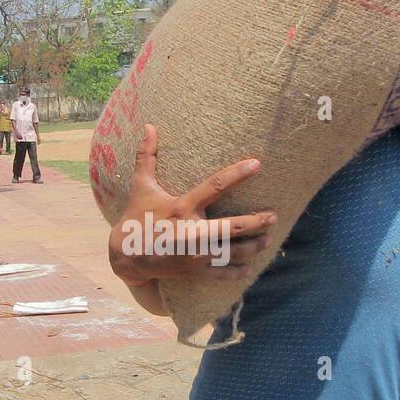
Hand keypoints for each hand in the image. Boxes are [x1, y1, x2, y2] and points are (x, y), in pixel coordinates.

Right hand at [108, 123, 276, 287]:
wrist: (125, 256)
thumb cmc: (136, 217)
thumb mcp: (141, 186)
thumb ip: (147, 156)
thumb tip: (149, 126)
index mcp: (182, 206)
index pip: (215, 186)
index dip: (238, 173)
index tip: (257, 164)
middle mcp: (191, 231)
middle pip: (234, 226)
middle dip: (258, 221)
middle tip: (273, 216)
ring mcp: (194, 254)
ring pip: (233, 252)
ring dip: (254, 246)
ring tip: (268, 239)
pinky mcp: (193, 271)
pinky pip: (221, 273)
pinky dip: (238, 271)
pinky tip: (249, 267)